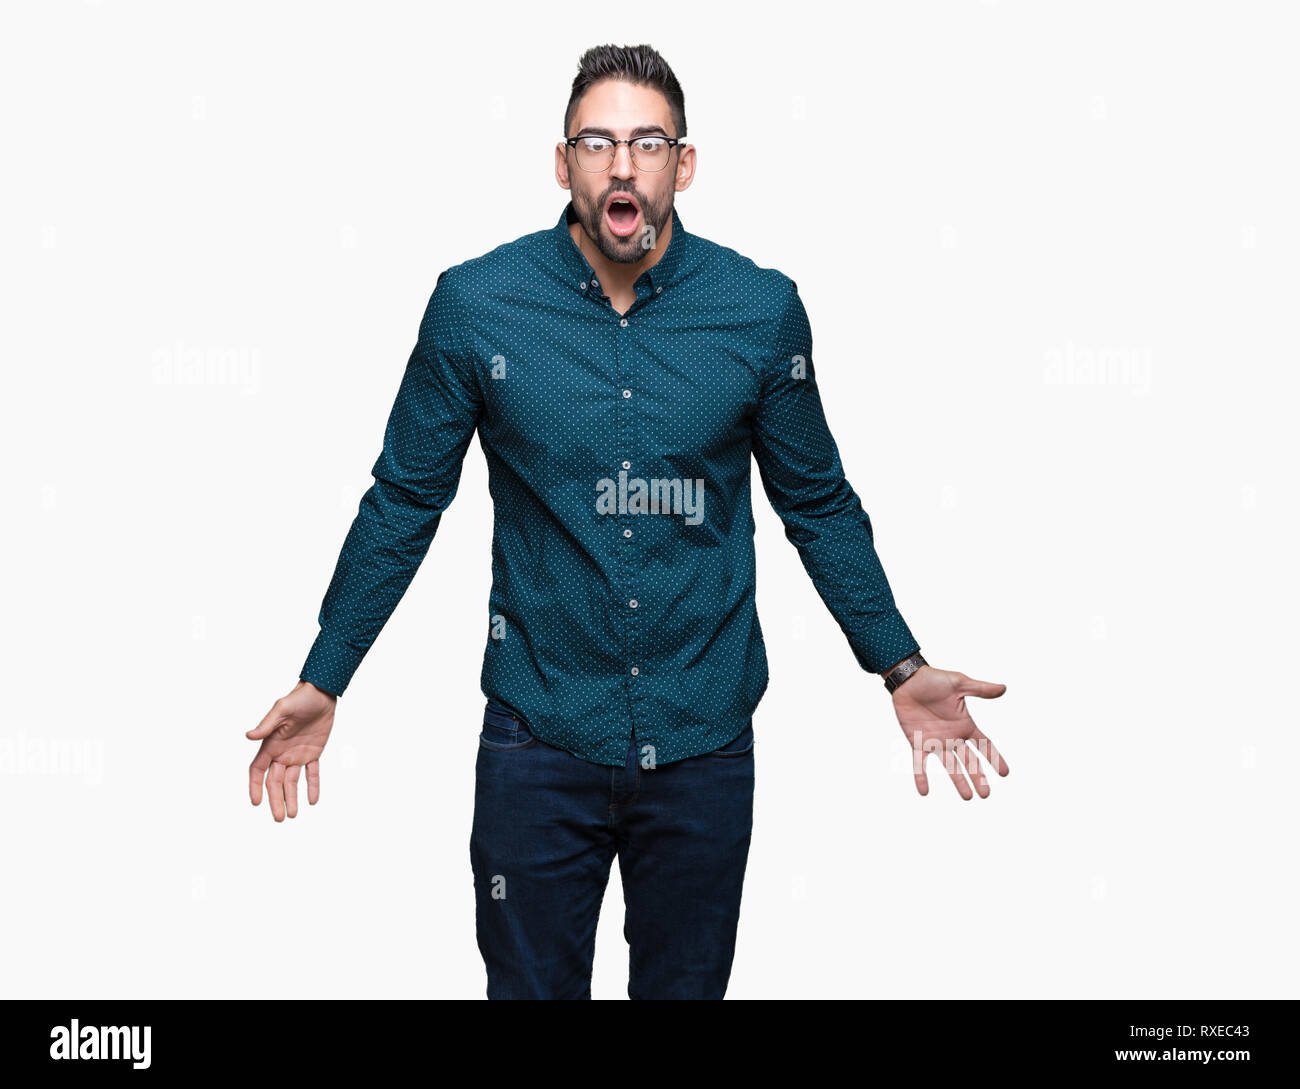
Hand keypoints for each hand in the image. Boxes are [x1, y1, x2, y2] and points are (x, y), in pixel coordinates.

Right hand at [246, 680, 336, 820]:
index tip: (256, 802)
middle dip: (276, 800)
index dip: (255, 786)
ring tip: (293, 815)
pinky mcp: (313, 753)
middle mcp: (282, 753)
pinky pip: (312, 773)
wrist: (321, 694)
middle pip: (275, 782)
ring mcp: (297, 754)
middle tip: (279, 819)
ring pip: (292, 782)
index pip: (257, 770)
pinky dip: (313, 786)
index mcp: (271, 744)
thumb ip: (267, 724)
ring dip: (292, 798)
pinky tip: (313, 800)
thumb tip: (249, 736)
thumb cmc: (298, 698)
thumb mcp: (282, 710)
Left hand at [891, 665, 1008, 798]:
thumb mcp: (959, 684)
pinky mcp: (917, 742)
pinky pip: (919, 762)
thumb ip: (980, 689)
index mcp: (965, 725)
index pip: (984, 745)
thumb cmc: (934, 680)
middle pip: (969, 761)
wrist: (908, 680)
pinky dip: (921, 776)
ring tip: (967, 797)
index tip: (1005, 773)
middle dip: (978, 777)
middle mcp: (952, 737)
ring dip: (958, 781)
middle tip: (985, 794)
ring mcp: (935, 741)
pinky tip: (923, 791)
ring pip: (950, 766)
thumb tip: (1003, 688)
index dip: (995, 758)